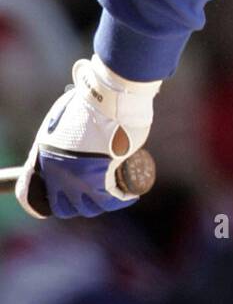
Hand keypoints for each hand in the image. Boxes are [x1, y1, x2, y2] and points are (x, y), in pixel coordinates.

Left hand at [16, 55, 161, 218]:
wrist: (109, 96)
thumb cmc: (92, 101)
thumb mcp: (64, 118)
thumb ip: (60, 135)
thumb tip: (70, 142)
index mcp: (42, 158)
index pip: (33, 195)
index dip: (50, 199)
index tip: (65, 198)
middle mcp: (55, 174)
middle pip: (63, 206)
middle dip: (79, 204)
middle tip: (95, 194)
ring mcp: (76, 180)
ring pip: (88, 207)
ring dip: (101, 204)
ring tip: (115, 194)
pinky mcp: (99, 181)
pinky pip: (110, 200)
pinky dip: (122, 200)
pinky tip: (130, 195)